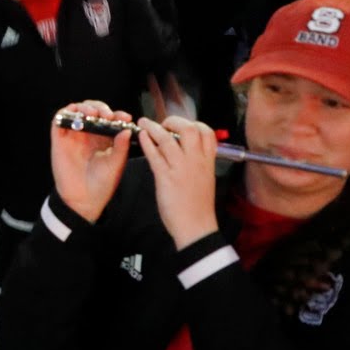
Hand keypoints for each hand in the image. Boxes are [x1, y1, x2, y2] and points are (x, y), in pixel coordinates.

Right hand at [50, 101, 131, 222]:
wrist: (83, 200)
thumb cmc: (101, 184)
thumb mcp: (116, 164)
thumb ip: (121, 146)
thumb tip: (127, 129)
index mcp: (104, 139)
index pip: (110, 120)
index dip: (117, 115)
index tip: (125, 117)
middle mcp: (88, 134)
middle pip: (93, 110)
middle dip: (101, 108)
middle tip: (107, 115)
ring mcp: (73, 135)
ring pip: (77, 111)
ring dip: (85, 107)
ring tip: (94, 113)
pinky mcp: (59, 138)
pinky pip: (60, 119)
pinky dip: (67, 112)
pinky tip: (77, 114)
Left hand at [137, 116, 218, 248]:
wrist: (196, 227)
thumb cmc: (198, 206)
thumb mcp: (204, 179)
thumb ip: (196, 162)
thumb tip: (182, 148)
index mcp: (207, 162)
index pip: (207, 133)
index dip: (194, 124)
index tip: (181, 125)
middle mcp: (196, 161)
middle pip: (189, 129)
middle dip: (173, 121)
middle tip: (162, 123)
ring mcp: (181, 168)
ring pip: (168, 139)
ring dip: (153, 127)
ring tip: (144, 123)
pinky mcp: (166, 177)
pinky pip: (155, 155)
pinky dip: (147, 143)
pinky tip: (142, 137)